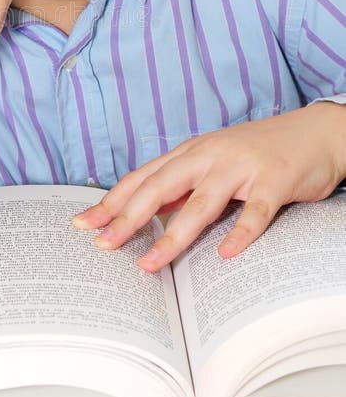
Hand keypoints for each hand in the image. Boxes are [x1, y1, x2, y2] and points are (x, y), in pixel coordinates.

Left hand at [72, 103, 345, 270]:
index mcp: (190, 153)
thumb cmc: (257, 153)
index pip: (142, 178)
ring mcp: (241, 167)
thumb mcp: (212, 163)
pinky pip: (256, 211)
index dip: (112, 202)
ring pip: (201, 203)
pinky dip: (242, 233)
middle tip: (103, 245)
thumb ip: (181, 186)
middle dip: (128, 218)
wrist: (314, 133)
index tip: (82, 224)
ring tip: (150, 263)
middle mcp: (209, 155)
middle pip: (160, 187)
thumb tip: (144, 215)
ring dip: (173, 236)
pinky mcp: (275, 180)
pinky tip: (226, 255)